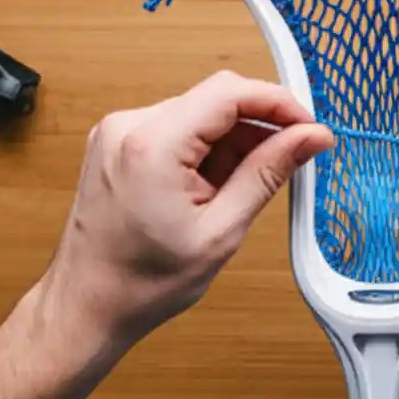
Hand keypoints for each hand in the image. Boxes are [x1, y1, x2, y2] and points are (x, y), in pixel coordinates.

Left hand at [41, 71, 334, 346]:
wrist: (87, 304)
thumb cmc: (143, 282)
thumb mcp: (221, 231)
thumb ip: (268, 174)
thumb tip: (312, 137)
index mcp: (151, 144)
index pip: (230, 93)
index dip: (278, 103)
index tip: (309, 127)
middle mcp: (128, 125)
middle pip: (215, 98)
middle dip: (260, 124)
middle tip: (292, 158)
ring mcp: (119, 131)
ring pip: (199, 112)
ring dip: (234, 139)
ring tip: (247, 186)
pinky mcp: (118, 142)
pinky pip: (177, 126)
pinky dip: (207, 148)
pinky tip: (218, 184)